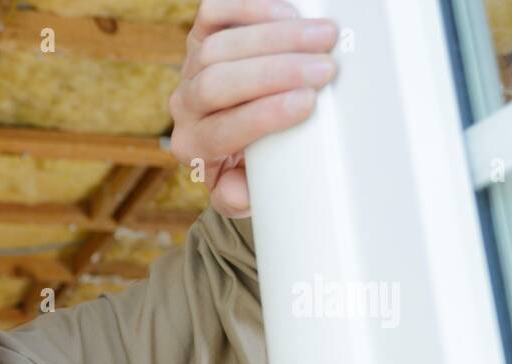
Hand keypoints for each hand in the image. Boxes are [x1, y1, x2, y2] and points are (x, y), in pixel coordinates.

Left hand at [169, 0, 339, 217]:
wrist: (232, 136)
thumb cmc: (247, 162)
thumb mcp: (245, 191)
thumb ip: (241, 197)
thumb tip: (241, 191)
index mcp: (194, 147)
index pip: (221, 131)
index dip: (264, 115)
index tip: (308, 103)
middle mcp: (185, 106)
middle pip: (217, 82)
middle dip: (274, 72)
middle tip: (326, 69)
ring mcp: (190, 67)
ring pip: (217, 46)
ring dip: (275, 37)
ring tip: (325, 36)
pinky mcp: (201, 35)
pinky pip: (214, 14)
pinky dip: (249, 7)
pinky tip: (290, 11)